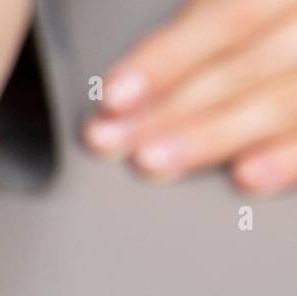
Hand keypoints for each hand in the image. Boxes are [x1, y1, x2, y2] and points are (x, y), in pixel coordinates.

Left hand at [85, 0, 296, 192]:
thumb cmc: (276, 17)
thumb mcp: (257, 6)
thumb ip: (216, 17)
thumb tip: (137, 78)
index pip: (231, 15)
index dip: (170, 56)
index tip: (116, 95)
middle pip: (250, 65)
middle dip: (176, 108)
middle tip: (115, 143)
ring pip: (288, 101)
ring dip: (219, 136)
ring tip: (158, 162)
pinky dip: (293, 159)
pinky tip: (249, 178)